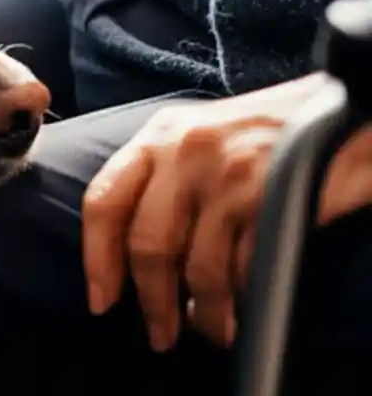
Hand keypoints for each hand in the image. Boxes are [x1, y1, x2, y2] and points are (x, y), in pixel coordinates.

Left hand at [82, 75, 371, 351]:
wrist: (349, 108)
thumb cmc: (274, 129)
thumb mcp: (203, 135)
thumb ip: (165, 176)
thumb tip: (133, 248)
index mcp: (159, 134)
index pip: (104, 200)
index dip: (97, 257)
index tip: (101, 298)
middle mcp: (185, 151)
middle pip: (146, 243)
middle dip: (150, 300)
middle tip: (159, 334)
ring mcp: (228, 174)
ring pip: (196, 265)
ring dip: (201, 312)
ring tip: (210, 330)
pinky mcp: (270, 197)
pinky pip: (242, 267)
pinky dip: (239, 299)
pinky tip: (243, 311)